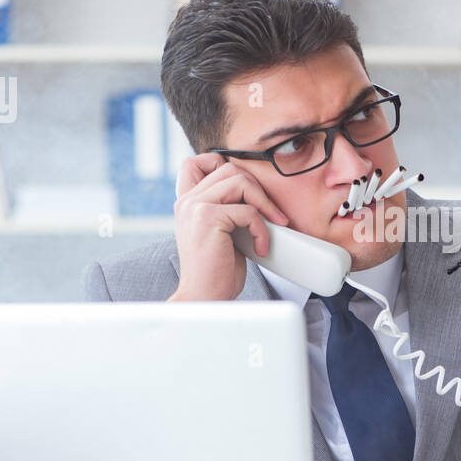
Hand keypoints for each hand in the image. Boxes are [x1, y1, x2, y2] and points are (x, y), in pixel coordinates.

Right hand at [167, 152, 288, 301]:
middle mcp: (187, 201)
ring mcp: (195, 207)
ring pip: (240, 182)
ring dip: (264, 203)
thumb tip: (256, 192)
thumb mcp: (221, 232)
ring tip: (274, 225)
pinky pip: (248, 211)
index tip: (245, 190)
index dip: (223, 164)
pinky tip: (261, 247)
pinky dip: (262, 229)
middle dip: (257, 189)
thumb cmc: (217, 270)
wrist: (206, 298)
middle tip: (273, 214)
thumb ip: (227, 208)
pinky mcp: (208, 218)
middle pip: (230, 169)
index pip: (196, 161)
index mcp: (187, 202)